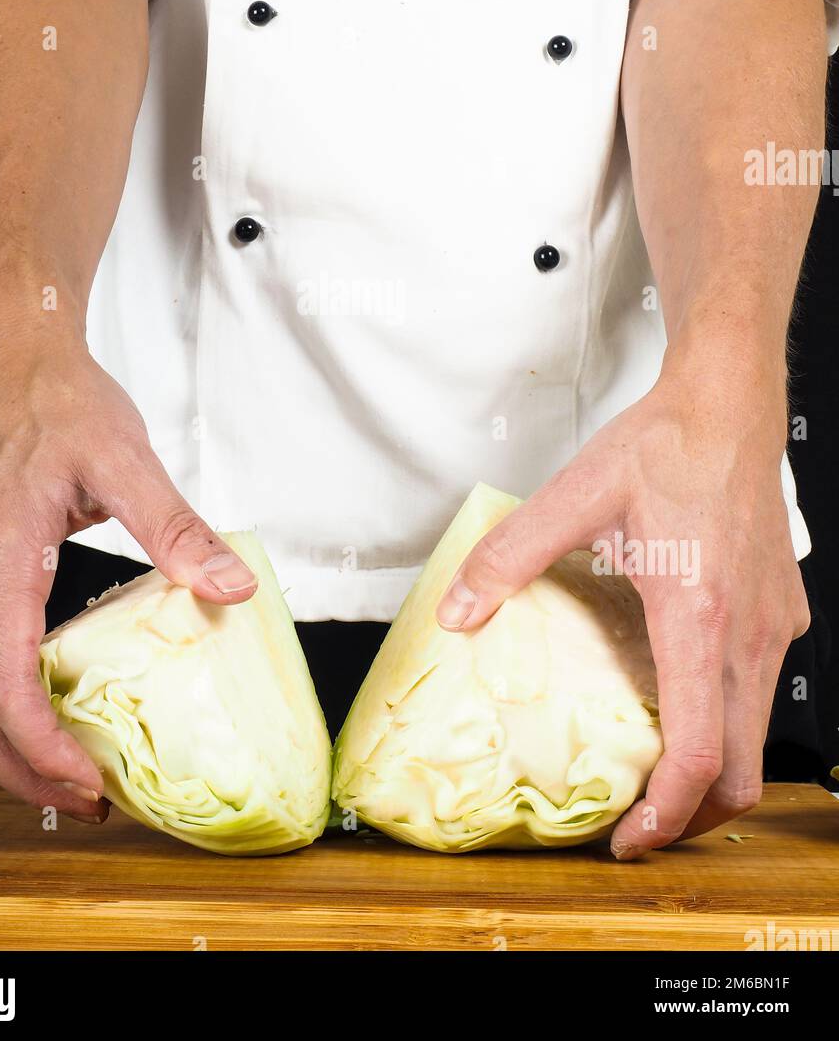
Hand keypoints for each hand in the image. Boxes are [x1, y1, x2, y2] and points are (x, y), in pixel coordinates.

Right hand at [0, 327, 256, 821]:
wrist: (20, 361)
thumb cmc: (59, 402)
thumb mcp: (125, 458)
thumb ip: (174, 525)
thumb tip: (229, 585)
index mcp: (0, 561)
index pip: (0, 682)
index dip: (40, 745)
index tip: (89, 779)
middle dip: (22, 769)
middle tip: (89, 800)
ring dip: (16, 744)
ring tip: (79, 770)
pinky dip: (18, 704)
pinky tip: (69, 707)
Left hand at [435, 359, 809, 857]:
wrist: (729, 403)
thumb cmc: (665, 447)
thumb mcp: (574, 499)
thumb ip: (510, 558)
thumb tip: (458, 613)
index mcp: (698, 618)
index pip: (699, 754)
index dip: (665, 816)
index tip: (626, 838)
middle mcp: (750, 634)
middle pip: (743, 768)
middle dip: (693, 815)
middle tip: (637, 824)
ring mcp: (776, 625)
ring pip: (758, 733)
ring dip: (714, 771)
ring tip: (654, 775)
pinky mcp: (783, 610)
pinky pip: (762, 690)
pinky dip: (729, 722)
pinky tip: (679, 699)